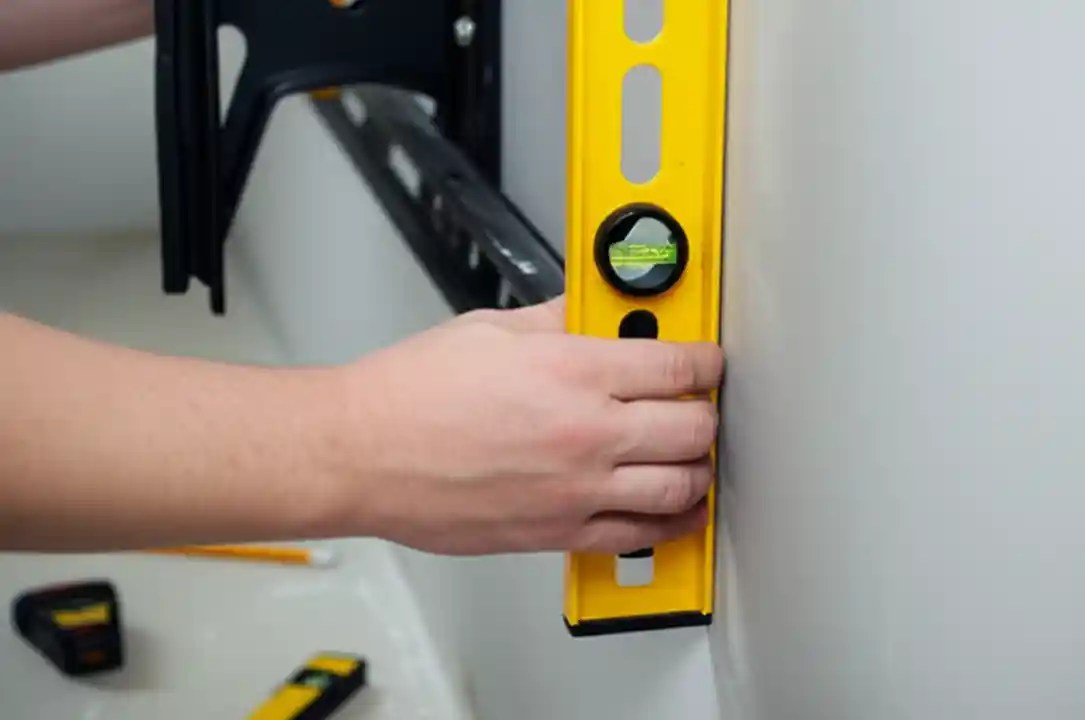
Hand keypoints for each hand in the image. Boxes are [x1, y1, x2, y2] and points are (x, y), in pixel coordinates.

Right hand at [331, 296, 723, 555]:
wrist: (361, 455)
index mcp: (574, 371)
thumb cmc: (410, 395)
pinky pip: (638, 536)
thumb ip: (558, 319)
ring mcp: (576, 489)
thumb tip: (590, 311)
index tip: (707, 361)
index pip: (678, 365)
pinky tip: (676, 513)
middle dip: (705, 414)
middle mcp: (586, 433)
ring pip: (680, 487)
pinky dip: (670, 525)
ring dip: (698, 470)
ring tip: (694, 457)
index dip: (706, 360)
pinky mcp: (557, 532)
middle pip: (693, 428)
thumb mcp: (492, 329)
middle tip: (698, 406)